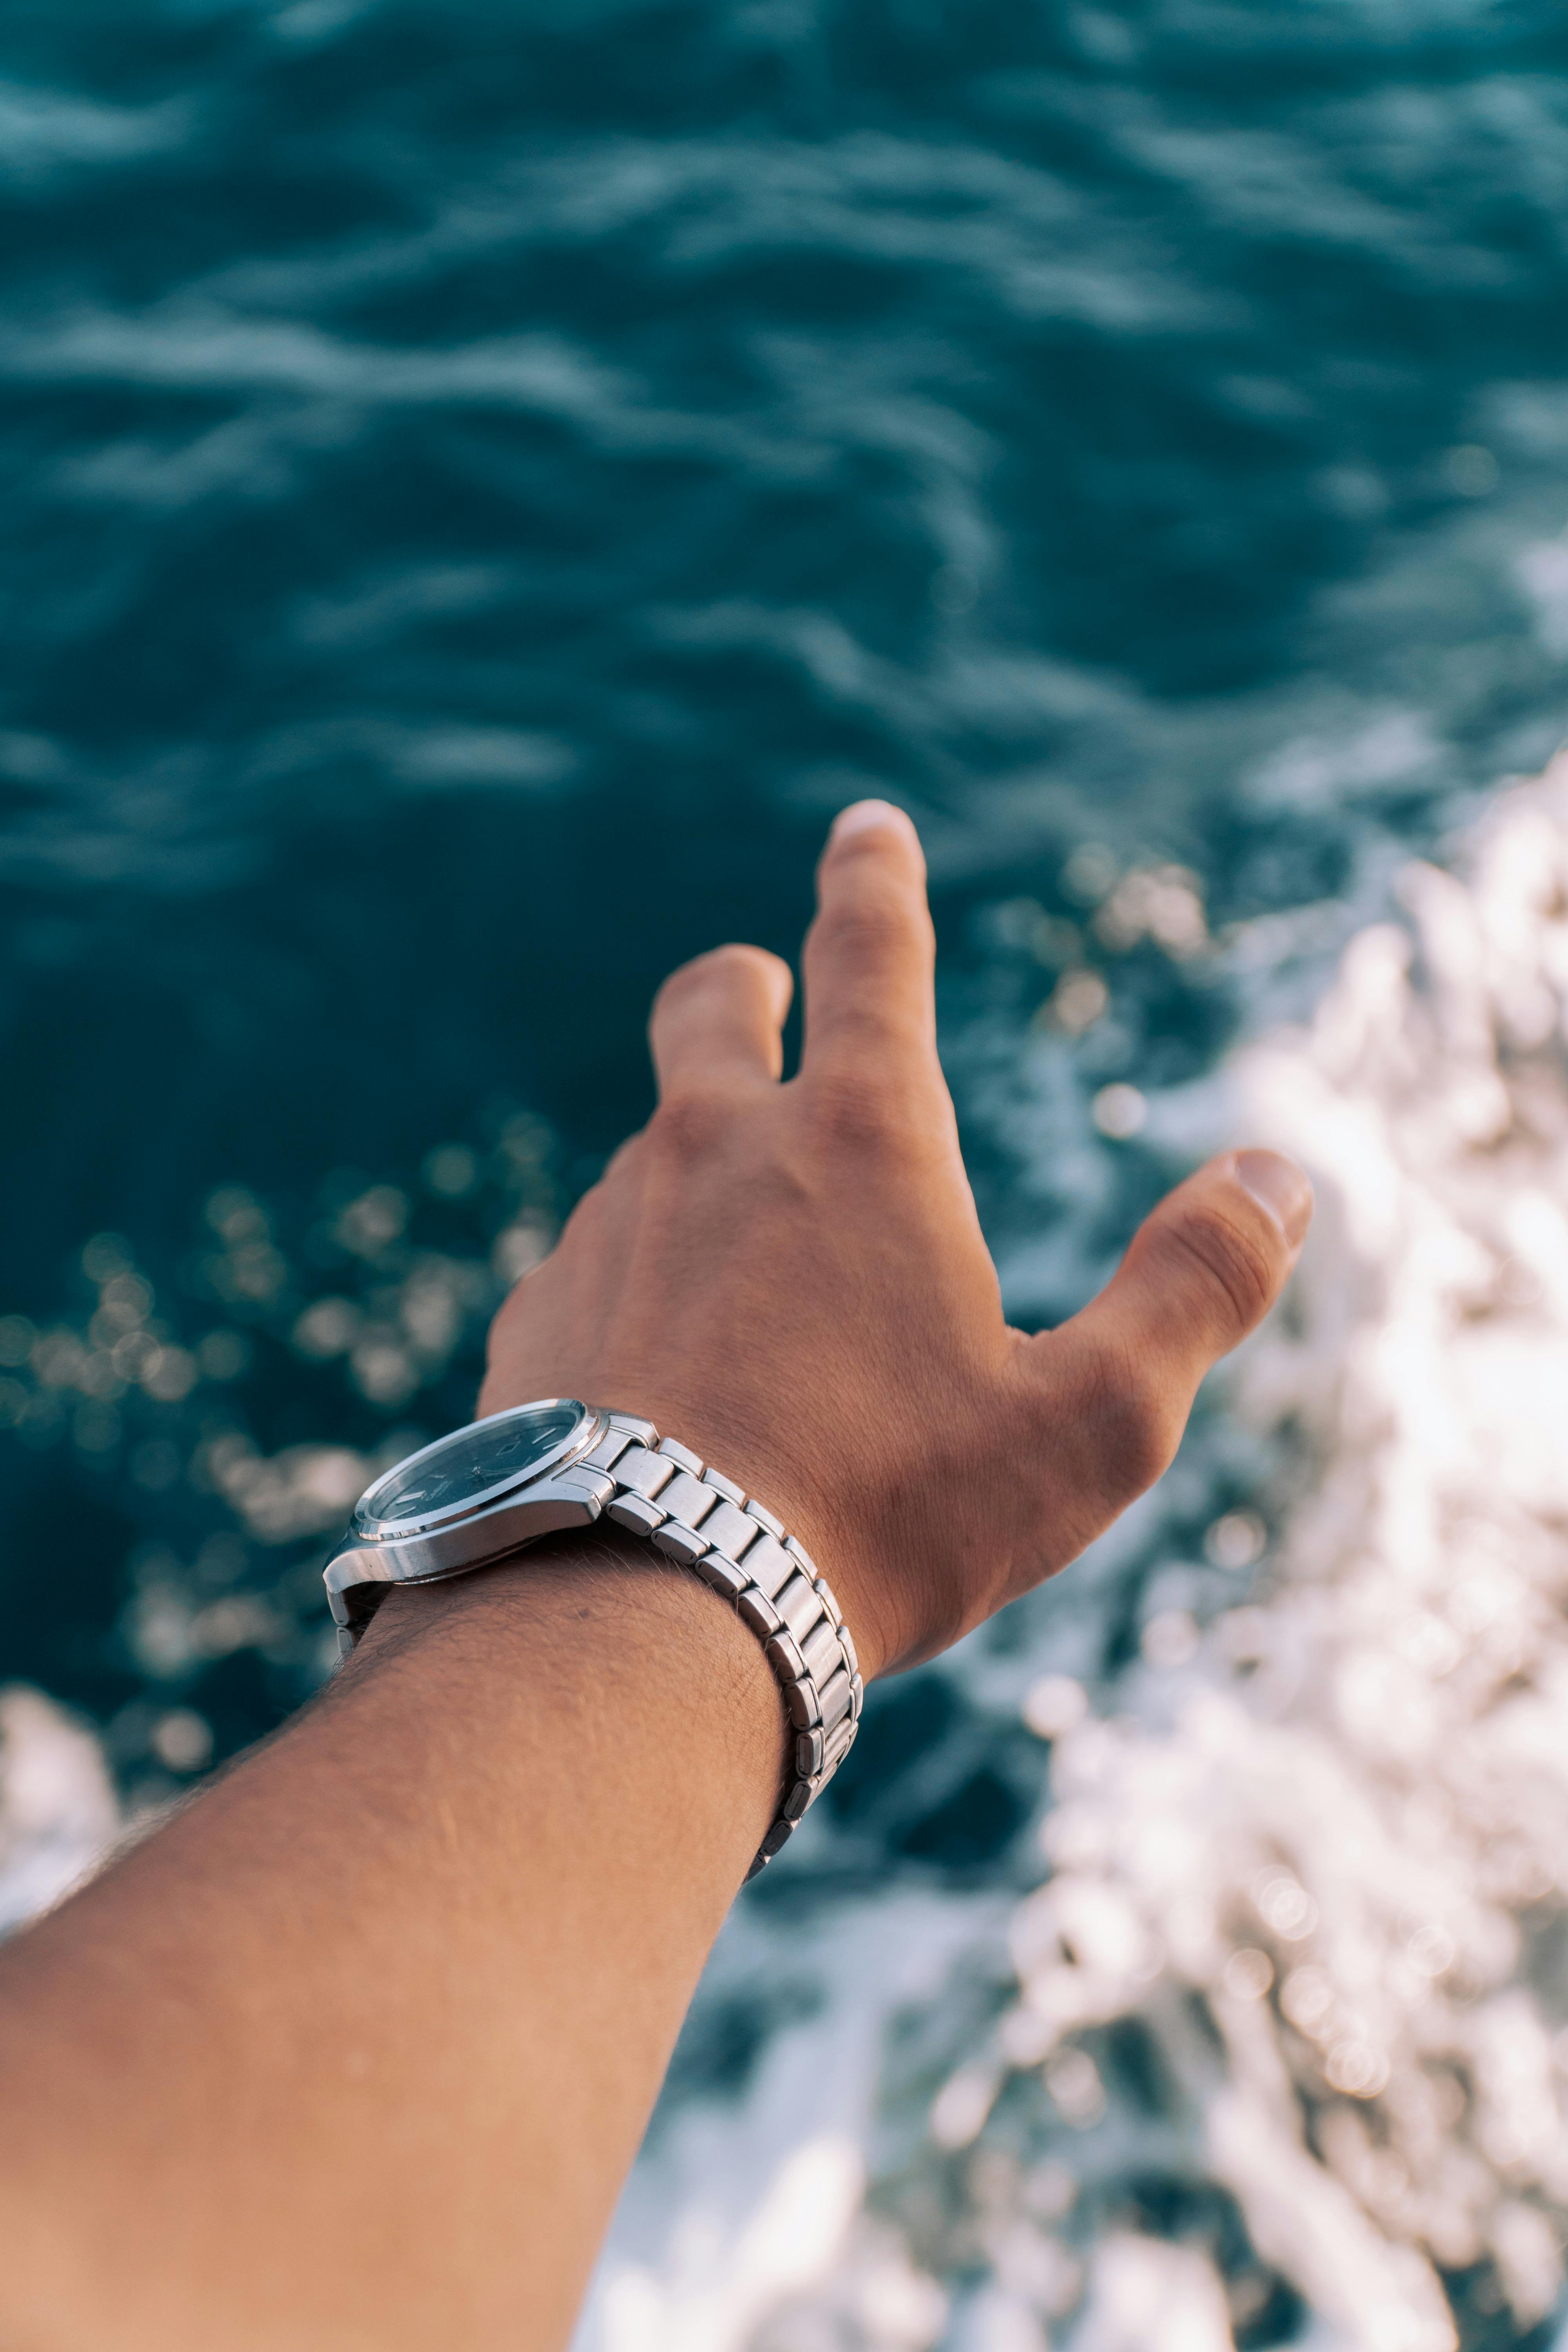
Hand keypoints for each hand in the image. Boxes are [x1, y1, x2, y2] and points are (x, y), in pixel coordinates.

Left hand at [481, 801, 1310, 1679]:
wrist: (645, 1623)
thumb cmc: (883, 1519)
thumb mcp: (1087, 1423)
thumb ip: (1195, 1287)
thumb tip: (1277, 1175)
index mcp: (858, 1146)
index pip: (872, 954)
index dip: (875, 880)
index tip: (866, 826)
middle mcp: (711, 1153)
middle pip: (710, 1004)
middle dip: (745, 983)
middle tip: (759, 994)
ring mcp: (605, 1229)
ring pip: (654, 1157)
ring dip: (703, 1182)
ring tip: (757, 1314)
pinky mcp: (531, 1316)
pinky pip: (594, 1269)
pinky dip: (638, 1293)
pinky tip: (669, 1393)